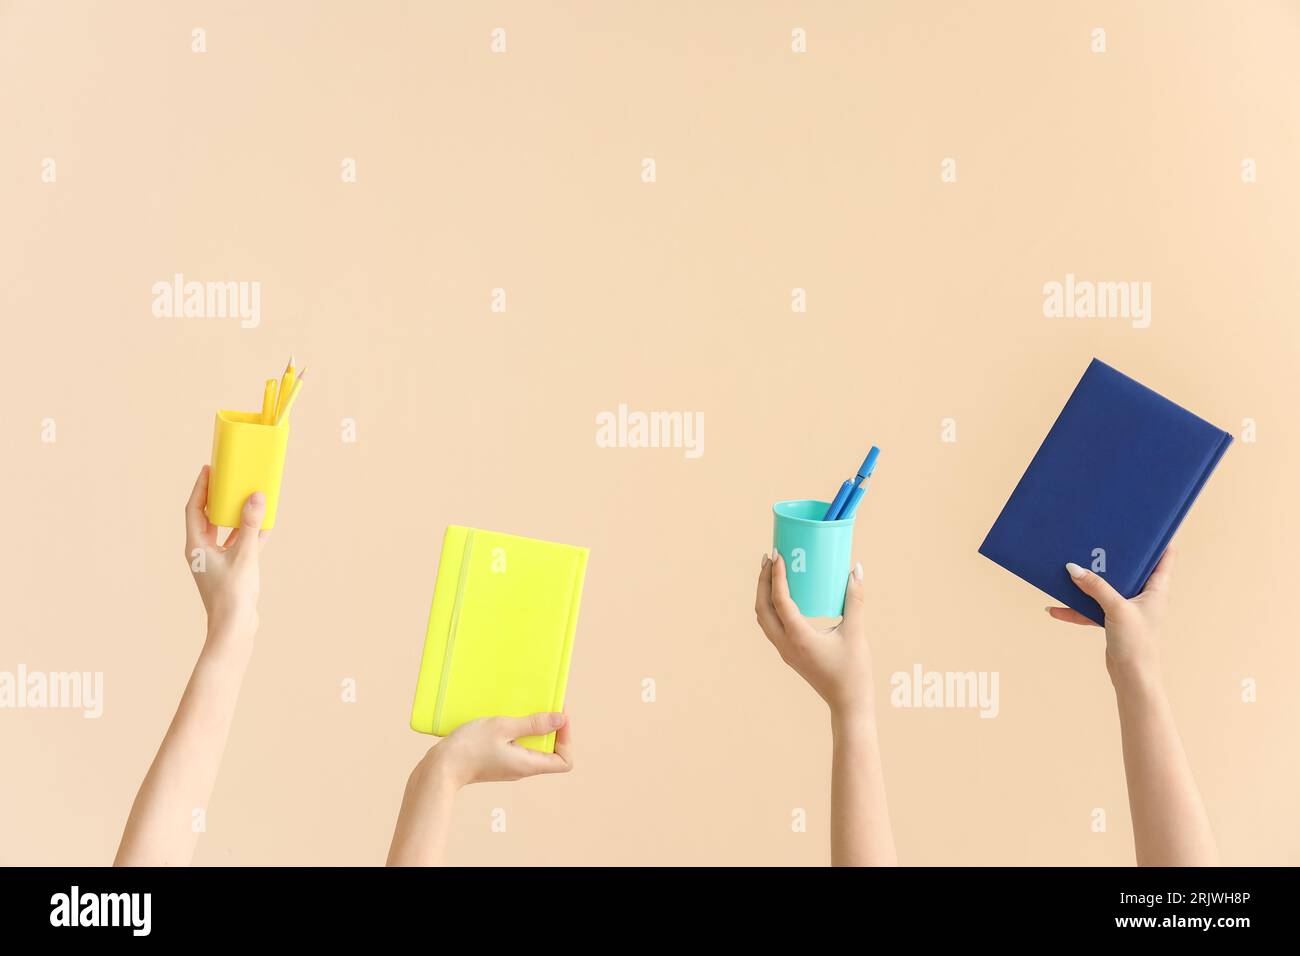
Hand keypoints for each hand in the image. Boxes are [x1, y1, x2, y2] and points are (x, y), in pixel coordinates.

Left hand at [184, 465, 267, 645]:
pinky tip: (264, 524)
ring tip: (248, 497)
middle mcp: (203, 551)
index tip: (208, 469)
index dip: (200, 488)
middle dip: (218, 498)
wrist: (234, 627)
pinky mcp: (231, 570)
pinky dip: (250, 533)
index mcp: (196, 546)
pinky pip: (239, 544)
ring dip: (236, 514)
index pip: (194, 509)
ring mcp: (217, 561)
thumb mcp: (244, 555)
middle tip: (228, 479)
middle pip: (207, 517)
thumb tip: (256, 497)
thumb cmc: (232, 594)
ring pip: (225, 530)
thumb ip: (251, 526)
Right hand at [413, 713, 573, 791]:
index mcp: (529, 765)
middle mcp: (523, 769)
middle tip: (542, 706)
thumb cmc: (470, 747)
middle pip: (551, 751)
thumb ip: (533, 724)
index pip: (565, 761)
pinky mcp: (498, 761)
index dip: (567, 739)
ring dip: (533, 727)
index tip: (558, 717)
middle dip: (551, 728)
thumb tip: (561, 719)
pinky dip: (518, 731)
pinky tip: (506, 717)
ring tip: (523, 708)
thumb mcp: (503, 728)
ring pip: (533, 747)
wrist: (440, 768)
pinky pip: (517, 746)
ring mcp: (510, 766)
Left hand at [755, 551, 871, 718]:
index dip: (776, 575)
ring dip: (764, 593)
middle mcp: (785, 644)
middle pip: (762, 607)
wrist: (848, 703)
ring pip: (763, 618)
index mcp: (798, 637)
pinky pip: (772, 626)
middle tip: (771, 557)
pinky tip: (784, 596)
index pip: (780, 600)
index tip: (777, 555)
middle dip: (762, 580)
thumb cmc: (854, 671)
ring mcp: (785, 650)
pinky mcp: (789, 654)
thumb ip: (855, 599)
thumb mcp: (856, 633)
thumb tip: (855, 570)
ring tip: (772, 572)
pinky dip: (771, 606)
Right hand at [1047, 546, 1176, 690]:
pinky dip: (1075, 609)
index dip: (1160, 538)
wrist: (1133, 677)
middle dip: (1112, 556)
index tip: (1149, 522)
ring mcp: (1127, 609)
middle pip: (1129, 568)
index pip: (1164, 557)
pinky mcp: (1112, 622)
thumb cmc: (1138, 643)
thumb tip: (1073, 568)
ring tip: (1068, 570)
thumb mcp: (1116, 608)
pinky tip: (1055, 608)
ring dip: (1088, 582)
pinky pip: (1091, 609)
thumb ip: (1096, 587)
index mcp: (1156, 589)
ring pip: (1105, 588)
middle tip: (1097, 539)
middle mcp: (1143, 595)